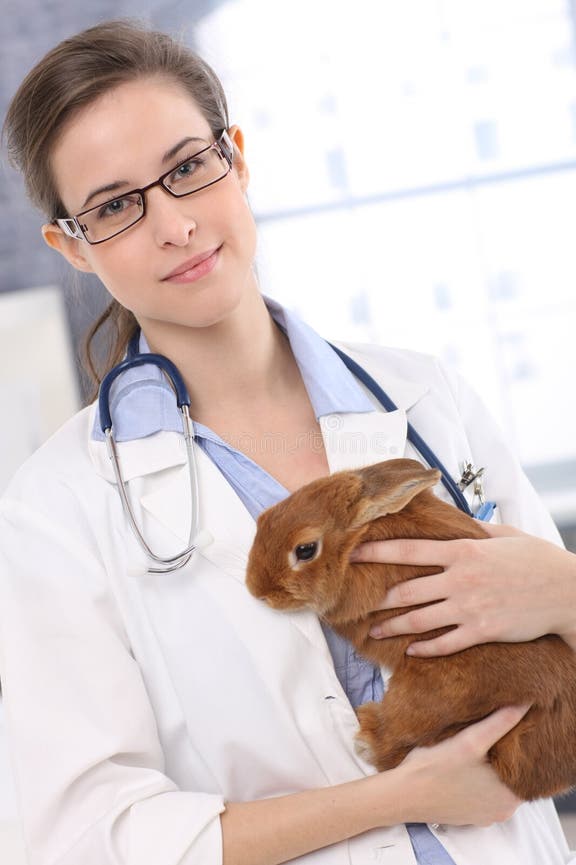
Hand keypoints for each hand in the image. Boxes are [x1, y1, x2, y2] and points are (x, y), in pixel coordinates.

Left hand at [350, 524, 575, 655]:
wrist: (567, 591)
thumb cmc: (537, 559)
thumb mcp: (504, 535)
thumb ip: (474, 530)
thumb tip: (454, 521)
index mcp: (463, 551)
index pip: (409, 550)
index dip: (377, 551)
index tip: (354, 552)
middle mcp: (460, 579)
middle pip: (407, 590)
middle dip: (379, 598)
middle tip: (360, 604)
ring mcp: (470, 607)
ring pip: (420, 620)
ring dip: (393, 627)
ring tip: (375, 632)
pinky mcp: (482, 631)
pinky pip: (445, 643)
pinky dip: (425, 648)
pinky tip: (411, 650)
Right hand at [391, 705, 526, 826]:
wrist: (402, 794)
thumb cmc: (434, 768)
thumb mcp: (470, 742)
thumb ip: (499, 723)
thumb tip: (525, 703)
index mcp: (510, 798)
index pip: (528, 767)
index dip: (523, 744)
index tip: (516, 726)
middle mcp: (502, 811)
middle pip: (512, 775)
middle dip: (506, 754)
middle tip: (496, 728)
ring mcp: (485, 815)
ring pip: (496, 783)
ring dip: (491, 766)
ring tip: (481, 743)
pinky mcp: (469, 814)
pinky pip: (482, 793)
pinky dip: (478, 779)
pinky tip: (466, 764)